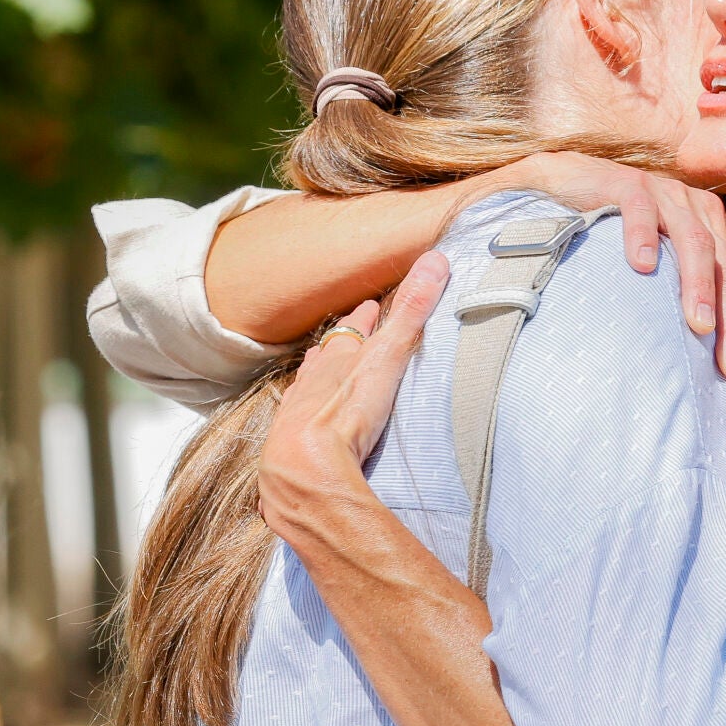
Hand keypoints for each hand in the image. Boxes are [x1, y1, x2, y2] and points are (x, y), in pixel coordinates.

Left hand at [258, 251, 450, 541]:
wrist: (304, 465)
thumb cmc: (346, 411)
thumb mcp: (387, 357)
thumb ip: (411, 313)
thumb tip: (434, 260)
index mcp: (337, 360)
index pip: (351, 331)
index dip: (363, 319)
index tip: (370, 306)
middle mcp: (312, 381)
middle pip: (326, 355)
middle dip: (338, 345)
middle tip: (346, 334)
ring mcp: (297, 414)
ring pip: (306, 385)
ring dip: (317, 376)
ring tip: (320, 370)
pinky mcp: (290, 446)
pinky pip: (295, 421)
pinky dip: (302, 413)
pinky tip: (301, 419)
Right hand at [503, 152, 725, 399]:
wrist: (571, 186)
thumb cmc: (618, 239)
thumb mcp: (662, 272)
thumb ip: (685, 301)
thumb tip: (702, 367)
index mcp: (719, 234)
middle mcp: (702, 212)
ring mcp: (668, 195)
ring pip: (695, 243)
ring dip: (698, 287)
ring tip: (699, 326)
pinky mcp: (630, 184)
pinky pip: (641, 211)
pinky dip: (643, 237)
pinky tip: (642, 266)